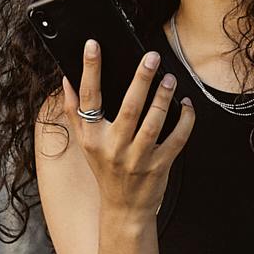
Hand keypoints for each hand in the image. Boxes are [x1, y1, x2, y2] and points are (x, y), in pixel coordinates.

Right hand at [62, 39, 193, 222]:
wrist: (124, 209)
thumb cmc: (105, 170)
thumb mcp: (85, 144)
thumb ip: (74, 113)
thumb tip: (66, 80)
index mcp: (92, 138)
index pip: (89, 98)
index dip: (90, 69)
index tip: (93, 44)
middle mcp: (113, 148)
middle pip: (128, 108)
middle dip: (141, 79)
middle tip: (151, 57)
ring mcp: (138, 159)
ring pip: (154, 122)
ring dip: (164, 98)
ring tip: (170, 78)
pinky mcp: (160, 166)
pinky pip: (177, 139)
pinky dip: (185, 120)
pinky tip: (186, 104)